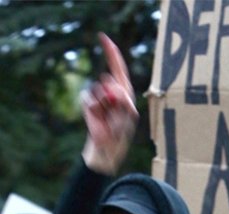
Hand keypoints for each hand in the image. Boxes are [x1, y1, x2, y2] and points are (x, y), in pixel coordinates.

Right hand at [81, 34, 137, 174]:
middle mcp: (112, 91)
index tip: (102, 37)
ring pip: (98, 90)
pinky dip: (92, 108)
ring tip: (107, 118)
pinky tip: (96, 118)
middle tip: (114, 106)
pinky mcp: (88, 103)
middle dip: (110, 89)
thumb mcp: (127, 116)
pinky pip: (87, 97)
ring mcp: (99, 96)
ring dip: (103, 105)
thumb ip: (123, 99)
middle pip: (108, 75)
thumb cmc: (121, 133)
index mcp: (125, 92)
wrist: (107, 148)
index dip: (111, 52)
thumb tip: (112, 86)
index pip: (119, 67)